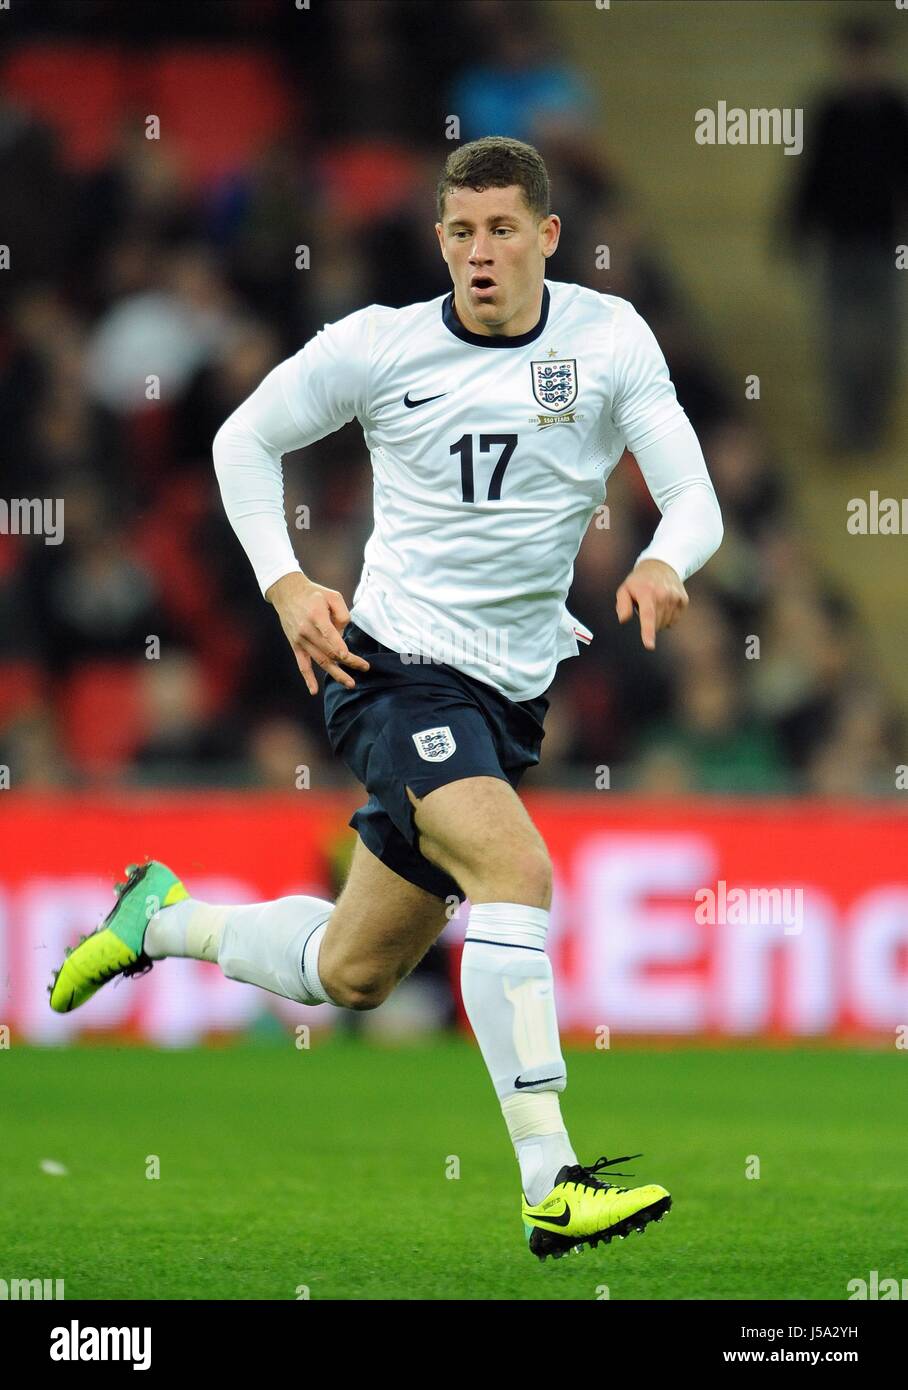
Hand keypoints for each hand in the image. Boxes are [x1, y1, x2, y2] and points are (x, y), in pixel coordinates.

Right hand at [266, 572, 369, 694]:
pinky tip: (314, 691)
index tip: (349, 657)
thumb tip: (344, 634)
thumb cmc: (314, 594)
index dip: (339, 648)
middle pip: (329, 651)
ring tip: (350, 684)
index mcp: (317, 616)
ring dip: (336, 673)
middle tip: (365, 668)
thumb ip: (343, 614)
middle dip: (348, 662)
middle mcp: (307, 630)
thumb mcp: (333, 596)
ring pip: (320, 661)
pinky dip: (308, 678)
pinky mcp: (295, 645)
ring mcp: (300, 640)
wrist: (287, 593)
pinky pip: (302, 665)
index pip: (329, 635)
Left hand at [615, 559, 687, 650]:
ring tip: (655, 603)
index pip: (648, 616)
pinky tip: (664, 604)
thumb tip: (623, 619)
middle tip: (645, 606)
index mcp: (647, 593)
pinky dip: (667, 617)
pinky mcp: (683, 600)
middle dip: (648, 622)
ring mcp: (675, 598)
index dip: (648, 633)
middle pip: (656, 625)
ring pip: (665, 624)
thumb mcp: (625, 589)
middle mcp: (663, 595)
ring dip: (658, 620)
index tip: (649, 646)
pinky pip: (674, 620)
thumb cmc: (639, 582)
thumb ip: (622, 605)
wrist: (661, 565)